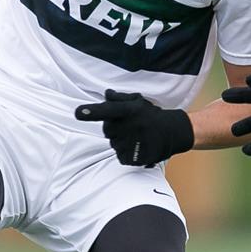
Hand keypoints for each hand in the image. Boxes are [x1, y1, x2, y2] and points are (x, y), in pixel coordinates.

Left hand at [74, 90, 193, 167]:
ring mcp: (134, 142)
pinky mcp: (137, 156)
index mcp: (129, 110)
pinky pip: (121, 157)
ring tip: (135, 137)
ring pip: (114, 144)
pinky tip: (136, 146)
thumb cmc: (151, 115)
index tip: (78, 112)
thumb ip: (120, 98)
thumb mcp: (138, 101)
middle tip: (128, 126)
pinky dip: (126, 153)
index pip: (107, 110)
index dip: (92, 111)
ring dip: (120, 141)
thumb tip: (106, 94)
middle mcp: (131, 126)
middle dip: (113, 128)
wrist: (173, 131)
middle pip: (107, 130)